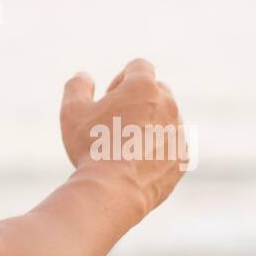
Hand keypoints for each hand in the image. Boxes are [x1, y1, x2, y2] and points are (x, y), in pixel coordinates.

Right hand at [60, 58, 188, 218]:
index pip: (139, 66)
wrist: (114, 189)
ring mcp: (179, 131)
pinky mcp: (183, 157)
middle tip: (115, 124)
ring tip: (125, 149)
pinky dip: (158, 150)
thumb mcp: (72, 113)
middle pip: (158, 90)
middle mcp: (168, 103)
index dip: (121, 79)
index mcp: (143, 86)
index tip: (109, 99)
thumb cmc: (91, 147)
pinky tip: (136, 165)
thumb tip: (84, 76)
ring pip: (167, 119)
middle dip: (139, 101)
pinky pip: (173, 146)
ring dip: (150, 126)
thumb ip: (77, 87)